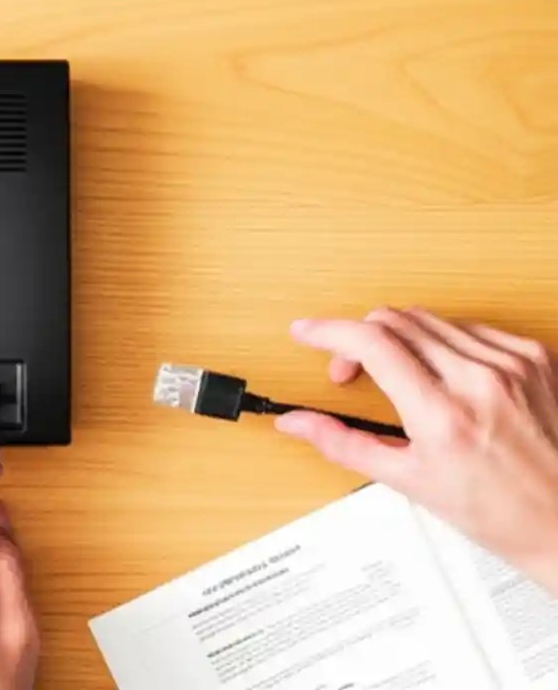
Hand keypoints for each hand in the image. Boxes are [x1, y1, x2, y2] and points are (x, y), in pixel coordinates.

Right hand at [277, 307, 557, 593]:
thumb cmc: (499, 511)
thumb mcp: (410, 482)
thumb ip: (344, 444)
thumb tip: (297, 423)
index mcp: (443, 416)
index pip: (372, 344)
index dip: (328, 332)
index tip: (307, 332)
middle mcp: (480, 381)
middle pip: (395, 321)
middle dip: (357, 338)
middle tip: (348, 369)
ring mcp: (512, 364)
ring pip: (429, 320)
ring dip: (397, 338)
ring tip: (396, 373)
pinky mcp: (535, 356)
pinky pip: (470, 328)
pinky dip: (441, 342)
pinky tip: (440, 372)